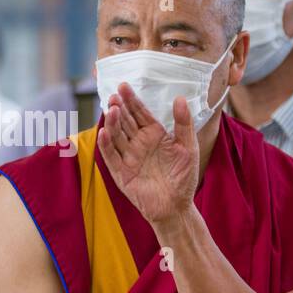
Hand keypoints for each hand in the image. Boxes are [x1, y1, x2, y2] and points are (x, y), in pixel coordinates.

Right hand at [97, 83, 198, 225]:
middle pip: (125, 121)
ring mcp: (128, 157)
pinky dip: (106, 145)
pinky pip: (111, 156)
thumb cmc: (183, 177)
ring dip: (113, 123)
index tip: (124, 85)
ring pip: (116, 136)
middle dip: (120, 108)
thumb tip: (180, 99)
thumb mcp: (188, 148)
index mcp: (153, 134)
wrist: (177, 206)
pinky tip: (104, 132)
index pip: (140, 113)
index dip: (132, 100)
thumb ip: (184, 124)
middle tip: (115, 96)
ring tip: (112, 110)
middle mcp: (138, 143)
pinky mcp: (121, 172)